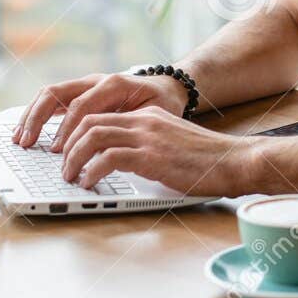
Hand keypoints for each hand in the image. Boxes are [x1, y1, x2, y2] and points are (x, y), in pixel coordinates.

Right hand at [12, 71, 187, 150]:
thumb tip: (105, 148)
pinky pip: (53, 100)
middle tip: (27, 142)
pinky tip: (26, 131)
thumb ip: (129, 127)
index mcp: (114, 84)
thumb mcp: (153, 115)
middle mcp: (95, 81)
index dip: (67, 129)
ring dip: (31, 115)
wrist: (167, 88)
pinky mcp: (80, 94)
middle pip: (58, 92)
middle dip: (38, 118)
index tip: (58, 150)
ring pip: (50, 94)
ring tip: (19, 138)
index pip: (81, 106)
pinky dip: (37, 114)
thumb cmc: (161, 103)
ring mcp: (85, 86)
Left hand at [60, 109, 257, 195]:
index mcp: (149, 116)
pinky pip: (108, 158)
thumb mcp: (173, 143)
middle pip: (89, 121)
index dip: (77, 133)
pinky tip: (90, 183)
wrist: (235, 160)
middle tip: (63, 166)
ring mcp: (148, 137)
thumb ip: (149, 145)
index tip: (68, 151)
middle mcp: (145, 121)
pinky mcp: (152, 156)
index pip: (100, 114)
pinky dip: (92, 171)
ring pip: (93, 136)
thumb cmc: (209, 160)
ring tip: (70, 176)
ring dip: (74, 158)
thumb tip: (122, 162)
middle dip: (68, 144)